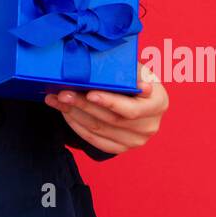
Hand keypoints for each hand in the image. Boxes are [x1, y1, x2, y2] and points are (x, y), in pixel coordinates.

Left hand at [44, 64, 168, 154]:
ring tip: (57, 99)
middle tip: (63, 93)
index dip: (110, 102)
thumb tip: (113, 70)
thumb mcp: (136, 68)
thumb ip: (127, 69)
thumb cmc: (135, 77)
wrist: (138, 98)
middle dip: (83, 105)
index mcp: (158, 103)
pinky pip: (95, 140)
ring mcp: (135, 140)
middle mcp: (150, 126)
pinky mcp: (121, 148)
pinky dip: (76, 126)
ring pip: (99, 129)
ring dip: (74, 114)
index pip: (132, 108)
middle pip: (111, 119)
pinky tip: (64, 112)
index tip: (90, 93)